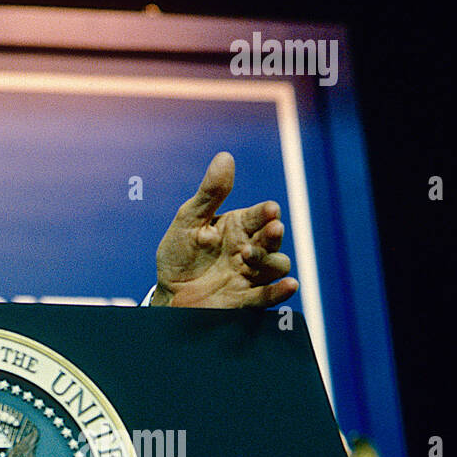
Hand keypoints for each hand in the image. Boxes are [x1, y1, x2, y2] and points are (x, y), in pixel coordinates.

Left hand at [152, 152, 298, 308]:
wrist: (168, 294)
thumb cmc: (180, 254)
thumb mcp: (189, 221)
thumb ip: (209, 193)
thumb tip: (225, 157)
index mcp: (238, 226)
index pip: (261, 215)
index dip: (266, 212)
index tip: (269, 210)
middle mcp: (250, 248)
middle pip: (273, 239)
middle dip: (273, 234)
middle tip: (269, 230)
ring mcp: (251, 274)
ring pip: (277, 265)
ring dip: (269, 260)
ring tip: (248, 255)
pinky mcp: (247, 299)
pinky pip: (269, 295)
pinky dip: (280, 291)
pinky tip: (289, 286)